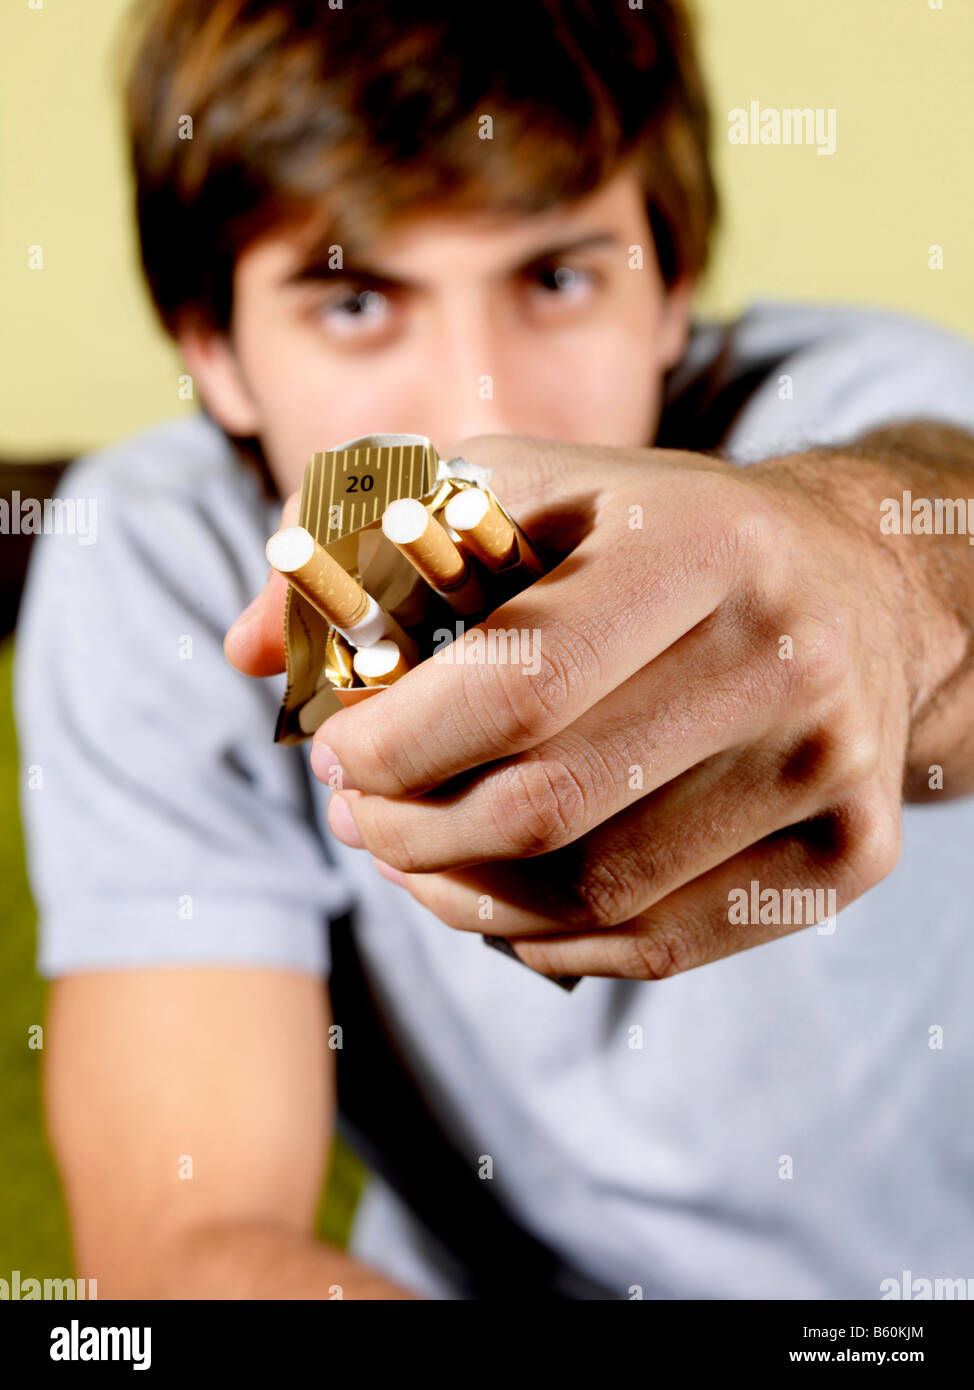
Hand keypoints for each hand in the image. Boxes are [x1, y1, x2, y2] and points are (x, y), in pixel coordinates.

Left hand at [228, 435, 920, 980]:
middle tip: (357, 818)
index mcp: (699, 543)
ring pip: (597, 894)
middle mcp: (787, 656)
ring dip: (465, 897)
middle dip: (409, 832)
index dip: (398, 743)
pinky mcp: (854, 851)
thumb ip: (360, 541)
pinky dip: (552, 940)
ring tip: (412, 858)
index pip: (517, 685)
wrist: (853, 584)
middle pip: (548, 807)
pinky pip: (664, 943)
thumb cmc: (650, 534)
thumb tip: (243, 650)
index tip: (337, 754)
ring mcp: (833, 765)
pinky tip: (499, 900)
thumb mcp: (514, 492)